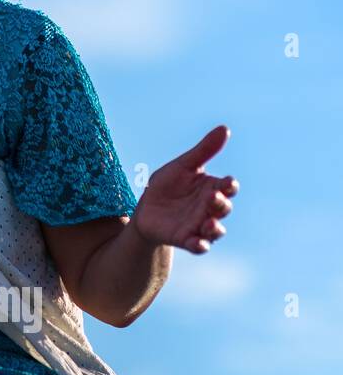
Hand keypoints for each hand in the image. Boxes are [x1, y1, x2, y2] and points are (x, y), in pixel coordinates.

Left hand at [133, 125, 238, 253]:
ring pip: (215, 230)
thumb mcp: (183, 166)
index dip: (229, 186)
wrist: (146, 207)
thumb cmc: (168, 185)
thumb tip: (224, 128)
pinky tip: (198, 244)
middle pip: (223, 208)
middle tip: (213, 197)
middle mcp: (210, 209)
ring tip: (210, 224)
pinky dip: (201, 245)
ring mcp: (199, 225)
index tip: (228, 182)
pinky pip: (199, 246)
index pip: (228, 187)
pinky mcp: (186, 239)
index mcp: (212, 188)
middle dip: (220, 204)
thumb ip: (203, 151)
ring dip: (215, 228)